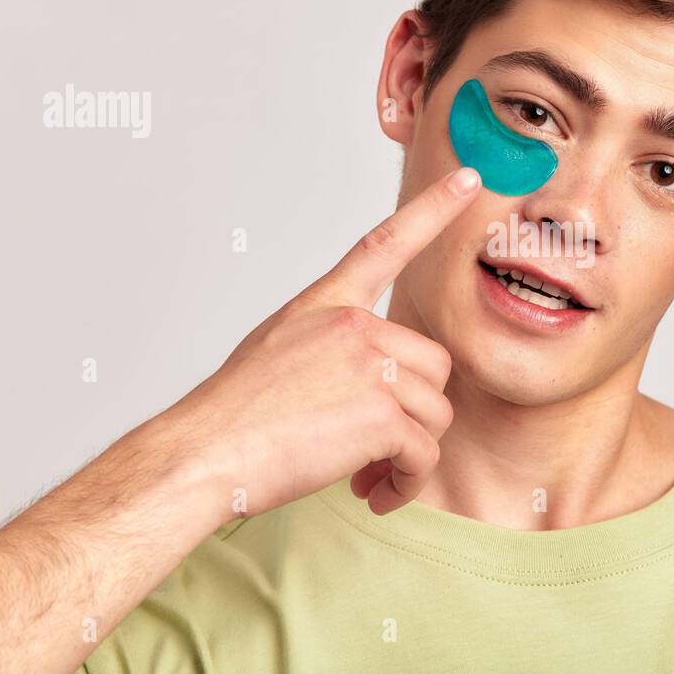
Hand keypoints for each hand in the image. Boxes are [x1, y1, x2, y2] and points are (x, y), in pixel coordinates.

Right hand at [152, 166, 480, 517]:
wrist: (203, 455)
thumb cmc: (231, 416)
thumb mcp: (277, 351)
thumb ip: (332, 347)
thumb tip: (376, 379)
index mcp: (325, 306)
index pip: (386, 243)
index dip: (432, 209)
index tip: (470, 178)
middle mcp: (353, 326)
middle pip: (434, 365)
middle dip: (417, 413)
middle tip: (378, 450)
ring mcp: (369, 367)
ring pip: (435, 414)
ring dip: (410, 456)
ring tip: (370, 477)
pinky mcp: (380, 415)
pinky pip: (423, 455)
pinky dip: (406, 484)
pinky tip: (375, 495)